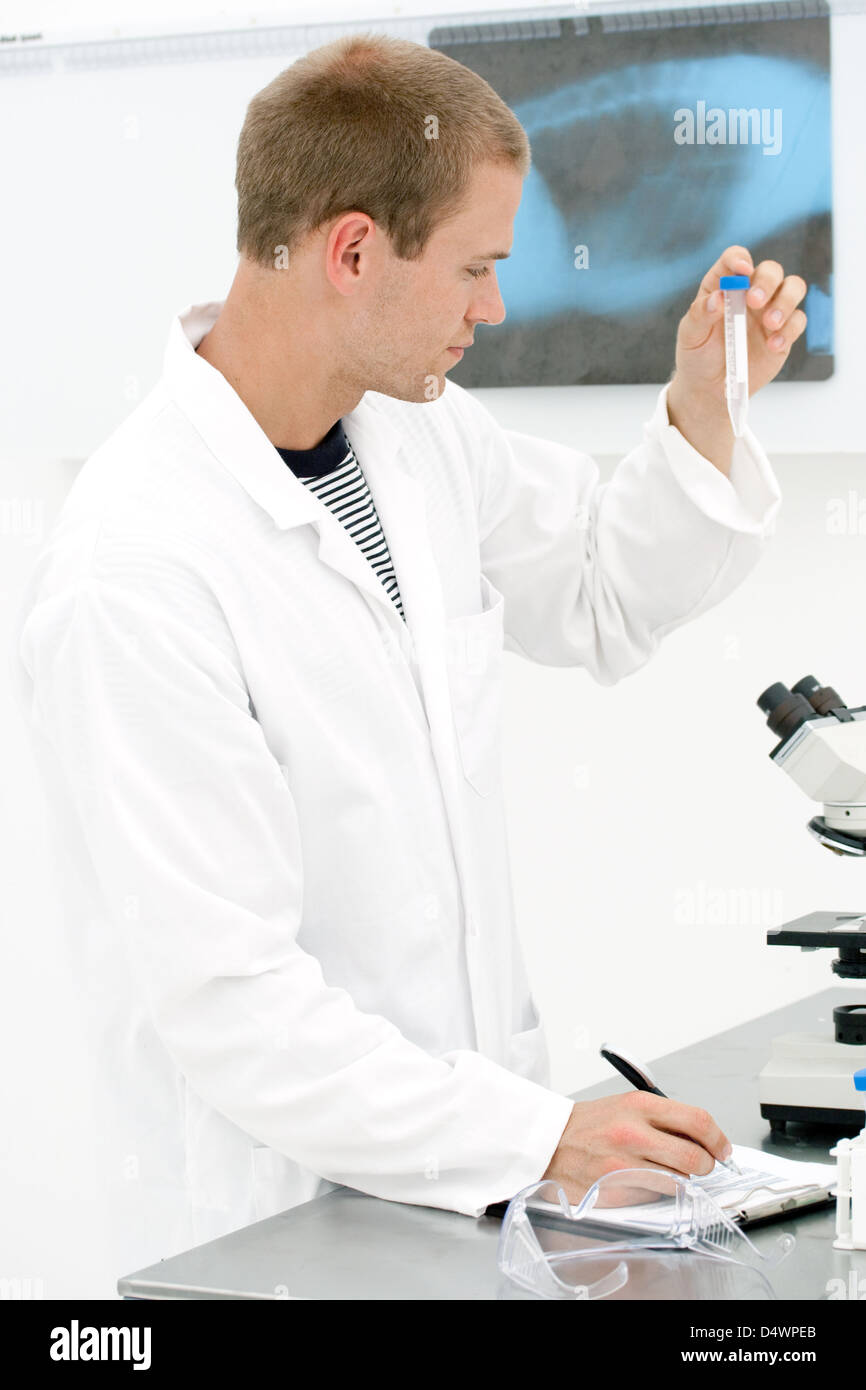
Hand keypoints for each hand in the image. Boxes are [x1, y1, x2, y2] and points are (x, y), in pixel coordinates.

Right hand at [541, 1091, 732, 1205]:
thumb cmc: (590, 1125)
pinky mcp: (618, 1190)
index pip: (697, 1121)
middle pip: (696, 1157)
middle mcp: (634, 1132)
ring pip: (681, 1181)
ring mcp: (626, 1163)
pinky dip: (660, 1191)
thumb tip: (703, 1138)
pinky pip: (658, 1195)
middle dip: (706, 1165)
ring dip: (682, 1180)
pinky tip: (645, 1180)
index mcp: (640, 1105)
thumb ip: (664, 1118)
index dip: (719, 1139)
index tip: (723, 1148)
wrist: (549, 1142)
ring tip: (665, 1170)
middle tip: (702, 1164)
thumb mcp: (627, 1106)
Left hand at [671, 244, 807, 405]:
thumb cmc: (697, 356)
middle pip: (771, 269)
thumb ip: (700, 314)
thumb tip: (718, 297)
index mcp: (723, 286)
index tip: (743, 272)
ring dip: (786, 301)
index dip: (740, 259)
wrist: (710, 389)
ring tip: (770, 324)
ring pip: (794, 287)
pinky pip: (798, 320)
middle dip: (767, 281)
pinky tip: (773, 346)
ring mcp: (769, 311)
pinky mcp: (783, 332)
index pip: (735, 259)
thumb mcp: (690, 336)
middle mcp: (750, 293)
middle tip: (754, 302)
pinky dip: (790, 330)